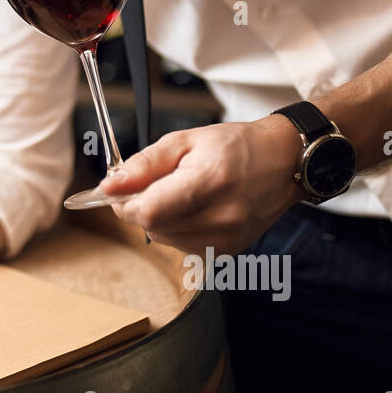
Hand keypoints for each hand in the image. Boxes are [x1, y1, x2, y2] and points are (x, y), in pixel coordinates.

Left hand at [98, 116, 304, 254]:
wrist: (282, 163)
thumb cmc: (236, 146)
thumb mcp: (185, 140)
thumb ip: (144, 165)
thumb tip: (109, 186)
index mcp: (209, 182)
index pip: (149, 211)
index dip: (125, 203)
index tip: (120, 190)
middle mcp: (221, 217)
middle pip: (153, 227)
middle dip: (141, 207)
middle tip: (155, 184)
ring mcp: (226, 239)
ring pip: (163, 239)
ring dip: (159, 218)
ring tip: (181, 193)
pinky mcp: (227, 252)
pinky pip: (181, 246)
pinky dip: (176, 228)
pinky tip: (194, 209)